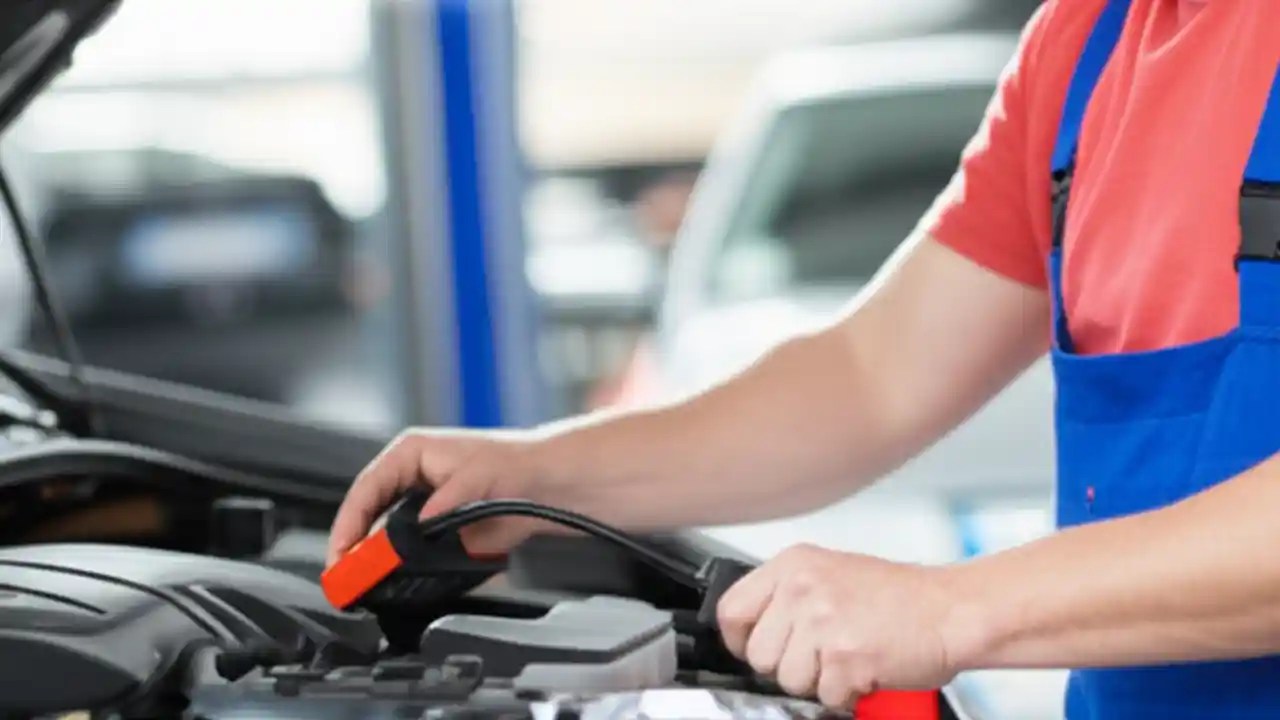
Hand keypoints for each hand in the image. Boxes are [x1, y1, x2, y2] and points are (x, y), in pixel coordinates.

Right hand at [327, 429, 549, 565]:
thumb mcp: (474, 480)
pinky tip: (398, 583)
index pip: (366, 489)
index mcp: (410, 454)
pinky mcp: (440, 531)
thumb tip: (416, 530)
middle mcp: (413, 479)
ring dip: (378, 561)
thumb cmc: (518, 464)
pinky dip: (403, 568)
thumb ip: (442, 507)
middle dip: (356, 548)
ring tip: (366, 587)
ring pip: (388, 537)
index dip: (348, 523)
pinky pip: (412, 552)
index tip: (340, 554)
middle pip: (370, 516)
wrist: (552, 484)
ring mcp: (426, 506)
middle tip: (347, 580)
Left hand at [717, 543, 968, 707]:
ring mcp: (823, 622)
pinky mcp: (845, 656)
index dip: (742, 640)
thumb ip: (787, 597)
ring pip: (788, 679)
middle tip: (821, 655)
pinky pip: (825, 696)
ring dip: (818, 682)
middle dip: (788, 666)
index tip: (759, 647)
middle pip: (759, 654)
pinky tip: (865, 669)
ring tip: (847, 658)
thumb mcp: (831, 574)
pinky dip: (846, 694)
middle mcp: (803, 589)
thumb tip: (750, 629)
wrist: (952, 610)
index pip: (731, 610)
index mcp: (794, 565)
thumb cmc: (901, 598)